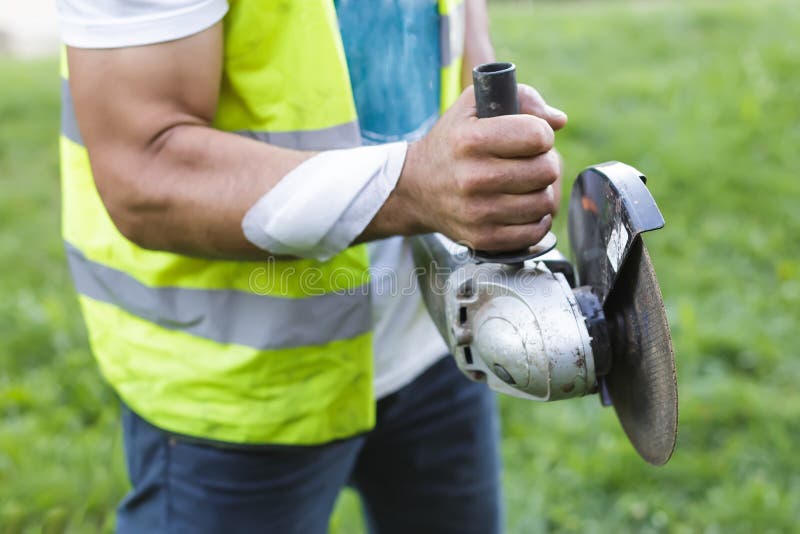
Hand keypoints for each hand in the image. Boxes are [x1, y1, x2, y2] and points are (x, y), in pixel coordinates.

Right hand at [400, 84, 566, 251]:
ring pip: (544, 202)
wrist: (416, 188)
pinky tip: (522, 208)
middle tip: (528, 162)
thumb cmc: (452, 142)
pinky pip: (534, 231)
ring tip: (524, 185)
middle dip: (544, 162)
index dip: (542, 134)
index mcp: (471, 140)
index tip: (530, 137)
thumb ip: (520, 97)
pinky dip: (536, 220)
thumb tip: (558, 121)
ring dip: (541, 192)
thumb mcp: (473, 106)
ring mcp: (478, 212)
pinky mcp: (483, 238)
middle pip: (546, 170)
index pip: (538, 135)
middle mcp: (473, 178)